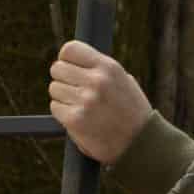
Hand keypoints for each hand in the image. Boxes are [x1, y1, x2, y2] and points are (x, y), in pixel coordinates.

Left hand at [49, 39, 151, 163]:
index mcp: (108, 68)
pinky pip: (55, 107)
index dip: (66, 59)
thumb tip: (74, 62)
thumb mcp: (123, 81)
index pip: (70, 49)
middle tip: (74, 90)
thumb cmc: (132, 112)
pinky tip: (79, 118)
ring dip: (63, 97)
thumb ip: (100, 69)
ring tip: (81, 106)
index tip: (69, 67)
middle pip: (57, 68)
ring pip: (54, 89)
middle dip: (63, 79)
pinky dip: (63, 113)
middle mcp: (96, 81)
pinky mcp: (74, 120)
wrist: (140, 144)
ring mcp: (84, 100)